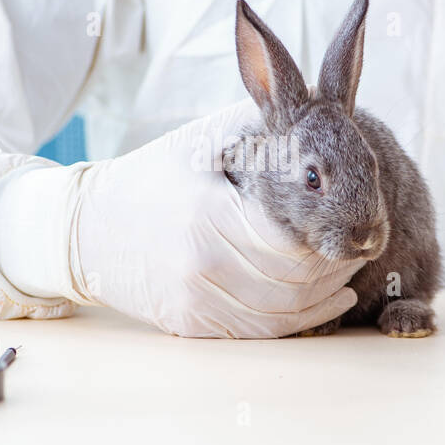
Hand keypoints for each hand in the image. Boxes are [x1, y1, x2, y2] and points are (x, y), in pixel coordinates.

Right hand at [70, 100, 363, 337]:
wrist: (87, 228)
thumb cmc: (154, 177)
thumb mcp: (201, 141)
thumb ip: (260, 127)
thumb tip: (321, 113)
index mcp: (208, 214)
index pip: (290, 241)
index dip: (327, 238)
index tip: (347, 224)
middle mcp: (201, 264)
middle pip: (293, 280)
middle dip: (333, 268)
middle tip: (357, 250)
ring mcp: (194, 300)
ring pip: (281, 313)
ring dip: (324, 297)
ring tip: (346, 279)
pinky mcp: (190, 325)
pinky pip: (258, 331)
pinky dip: (299, 321)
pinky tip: (325, 302)